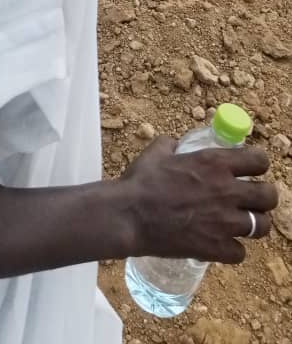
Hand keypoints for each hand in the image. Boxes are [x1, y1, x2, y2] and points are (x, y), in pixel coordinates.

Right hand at [121, 137, 275, 262]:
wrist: (129, 215)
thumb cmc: (141, 181)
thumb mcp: (157, 152)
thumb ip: (172, 146)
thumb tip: (175, 145)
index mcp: (214, 163)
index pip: (259, 161)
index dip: (257, 165)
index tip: (250, 170)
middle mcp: (227, 191)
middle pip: (269, 196)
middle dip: (263, 197)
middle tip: (250, 200)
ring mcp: (224, 222)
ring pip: (263, 227)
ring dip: (253, 225)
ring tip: (239, 224)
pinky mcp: (217, 248)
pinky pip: (240, 253)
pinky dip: (232, 249)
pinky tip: (219, 244)